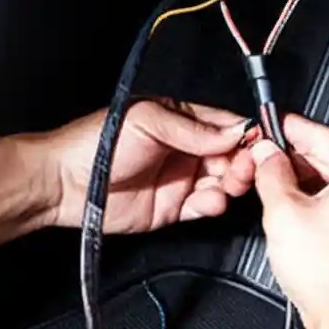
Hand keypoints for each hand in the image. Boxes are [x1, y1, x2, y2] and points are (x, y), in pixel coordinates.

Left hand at [33, 100, 253, 232]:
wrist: (64, 183)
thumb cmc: (98, 142)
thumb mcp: (148, 123)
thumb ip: (193, 130)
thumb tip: (235, 132)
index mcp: (180, 120)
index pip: (224, 125)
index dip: (246, 133)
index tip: (263, 141)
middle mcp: (184, 149)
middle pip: (230, 156)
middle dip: (244, 161)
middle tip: (248, 167)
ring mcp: (180, 179)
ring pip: (222, 182)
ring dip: (232, 183)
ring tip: (230, 184)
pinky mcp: (172, 208)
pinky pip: (204, 206)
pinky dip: (213, 204)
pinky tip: (211, 201)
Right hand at [246, 114, 328, 328]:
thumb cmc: (328, 274)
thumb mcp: (284, 211)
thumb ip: (271, 172)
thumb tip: (266, 153)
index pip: (319, 132)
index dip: (283, 129)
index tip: (263, 126)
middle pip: (328, 155)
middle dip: (290, 160)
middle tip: (258, 163)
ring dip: (301, 183)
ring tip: (271, 193)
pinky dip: (317, 202)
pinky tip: (293, 214)